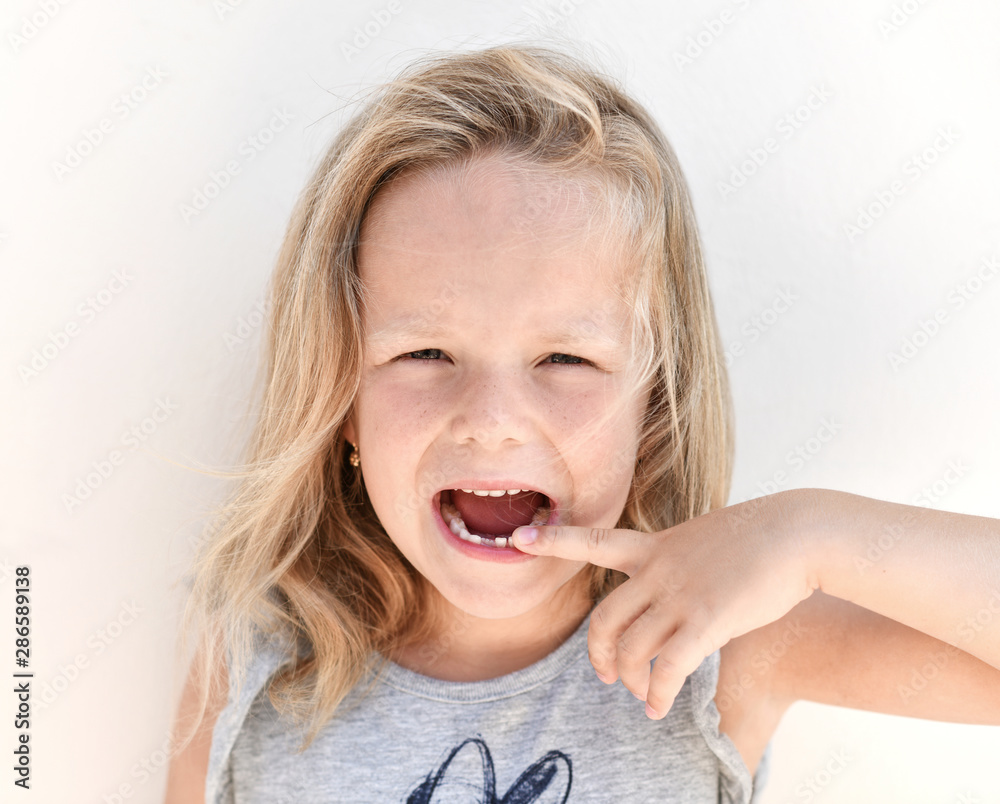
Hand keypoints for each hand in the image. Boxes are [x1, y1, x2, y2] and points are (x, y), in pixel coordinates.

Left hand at [511, 488, 819, 718]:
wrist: (798, 533)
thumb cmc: (756, 538)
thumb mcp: (701, 540)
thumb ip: (675, 562)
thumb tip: (666, 589)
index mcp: (654, 546)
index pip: (593, 540)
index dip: (554, 540)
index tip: (518, 537)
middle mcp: (657, 570)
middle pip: (604, 618)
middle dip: (597, 653)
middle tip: (606, 675)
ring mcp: (679, 594)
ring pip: (632, 649)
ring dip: (631, 681)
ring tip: (643, 698)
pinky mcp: (707, 619)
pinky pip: (668, 667)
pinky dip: (658, 693)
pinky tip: (660, 707)